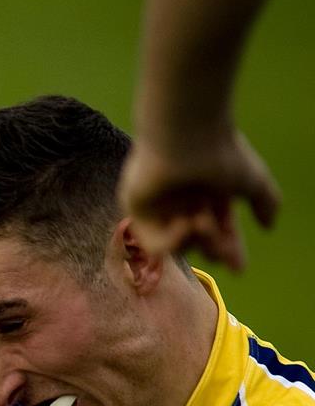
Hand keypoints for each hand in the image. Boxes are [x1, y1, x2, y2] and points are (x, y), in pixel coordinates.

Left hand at [120, 130, 281, 273]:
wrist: (187, 136)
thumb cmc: (221, 154)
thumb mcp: (253, 181)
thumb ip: (265, 203)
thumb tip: (268, 226)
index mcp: (209, 192)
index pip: (220, 229)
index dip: (230, 250)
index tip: (240, 270)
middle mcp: (183, 200)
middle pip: (198, 241)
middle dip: (215, 250)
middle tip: (224, 251)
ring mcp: (158, 205)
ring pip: (178, 244)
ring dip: (196, 241)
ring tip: (202, 221)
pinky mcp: (136, 209)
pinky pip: (153, 243)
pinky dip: (172, 241)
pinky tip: (184, 222)